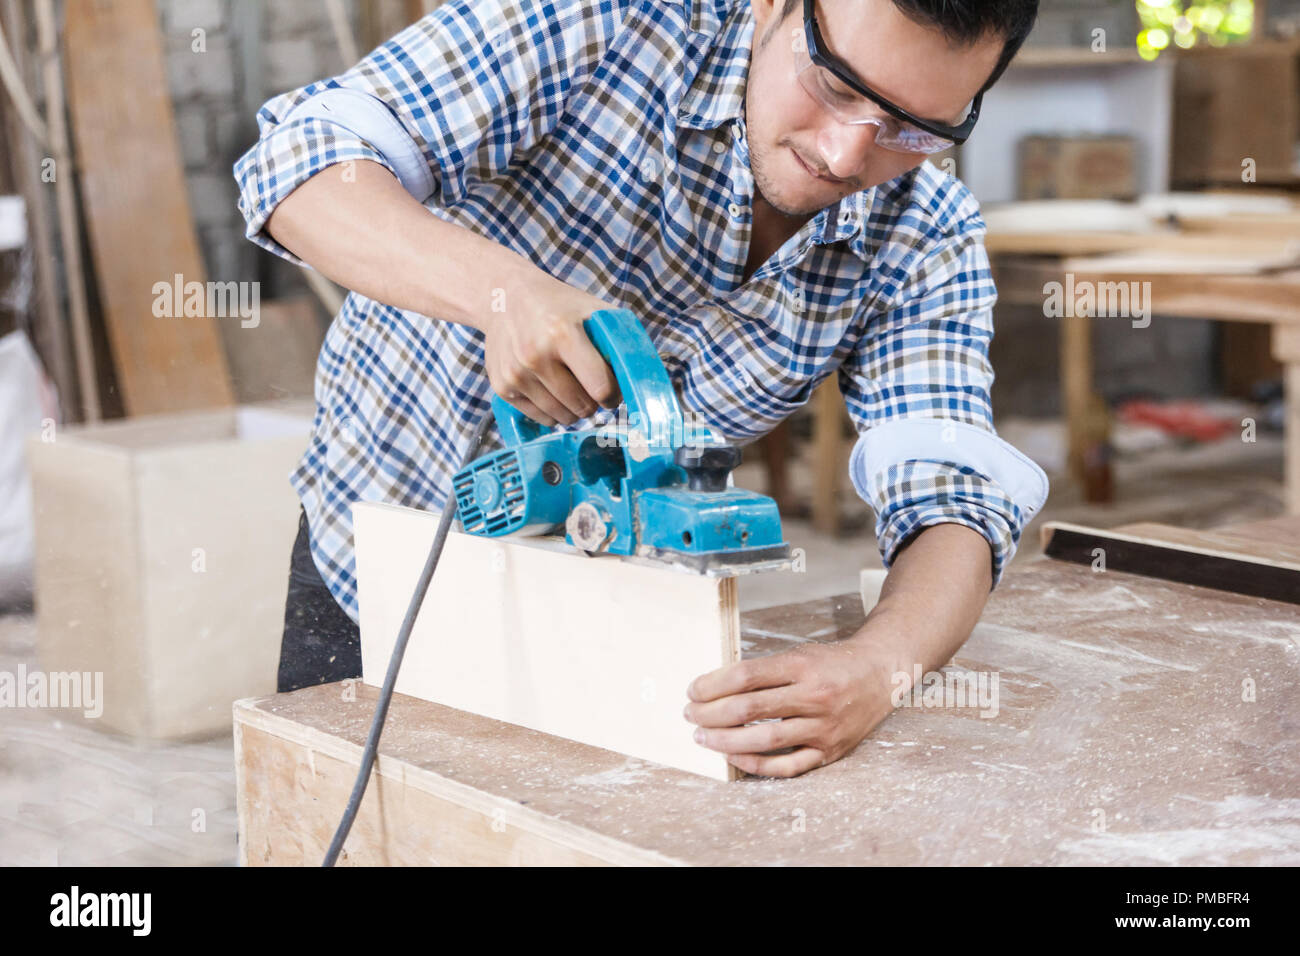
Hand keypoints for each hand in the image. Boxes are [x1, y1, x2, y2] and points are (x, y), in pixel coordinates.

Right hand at [483, 275, 621, 426]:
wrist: (503, 296)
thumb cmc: (557, 305)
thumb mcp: (592, 310)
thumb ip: (618, 340)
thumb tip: (641, 378)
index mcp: (562, 334)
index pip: (601, 388)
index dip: (614, 394)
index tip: (613, 389)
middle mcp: (535, 356)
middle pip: (583, 407)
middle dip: (594, 402)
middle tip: (591, 385)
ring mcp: (516, 374)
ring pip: (562, 418)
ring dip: (574, 409)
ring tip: (571, 385)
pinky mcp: (502, 387)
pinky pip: (541, 418)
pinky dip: (553, 411)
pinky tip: (552, 388)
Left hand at [683, 636, 894, 777]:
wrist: (882, 674)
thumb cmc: (832, 663)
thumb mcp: (800, 654)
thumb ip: (764, 671)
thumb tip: (715, 688)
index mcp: (802, 665)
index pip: (745, 675)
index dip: (712, 684)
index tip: (693, 690)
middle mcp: (814, 695)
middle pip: (749, 708)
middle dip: (711, 713)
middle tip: (690, 715)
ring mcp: (824, 726)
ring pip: (765, 740)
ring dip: (726, 741)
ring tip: (703, 737)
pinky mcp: (831, 750)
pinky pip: (788, 765)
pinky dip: (757, 764)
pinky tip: (734, 758)